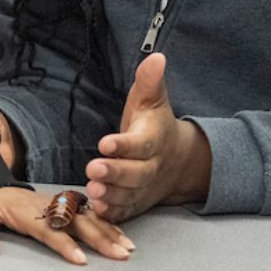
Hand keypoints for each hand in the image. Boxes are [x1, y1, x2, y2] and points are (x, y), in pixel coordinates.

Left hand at [0, 187, 133, 264]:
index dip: (64, 244)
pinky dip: (100, 220)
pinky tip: (116, 231)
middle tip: (120, 255)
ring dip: (106, 229)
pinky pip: (79, 210)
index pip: (46, 227)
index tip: (81, 260)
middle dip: (99, 237)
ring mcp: (46, 200)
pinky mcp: (50, 202)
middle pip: (73, 220)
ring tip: (127, 246)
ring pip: (81, 214)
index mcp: (18, 207)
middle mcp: (37, 201)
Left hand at [84, 53, 211, 221]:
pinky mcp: (136, 202)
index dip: (123, 145)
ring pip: (129, 195)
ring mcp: (144, 188)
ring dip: (111, 195)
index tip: (105, 143)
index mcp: (153, 139)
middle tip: (93, 169)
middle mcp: (151, 167)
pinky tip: (98, 210)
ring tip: (93, 190)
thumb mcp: (152, 99)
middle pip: (135, 174)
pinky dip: (113, 213)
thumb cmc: (155, 125)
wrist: (177, 161)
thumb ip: (150, 80)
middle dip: (115, 173)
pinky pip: (126, 211)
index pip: (140, 143)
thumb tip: (156, 57)